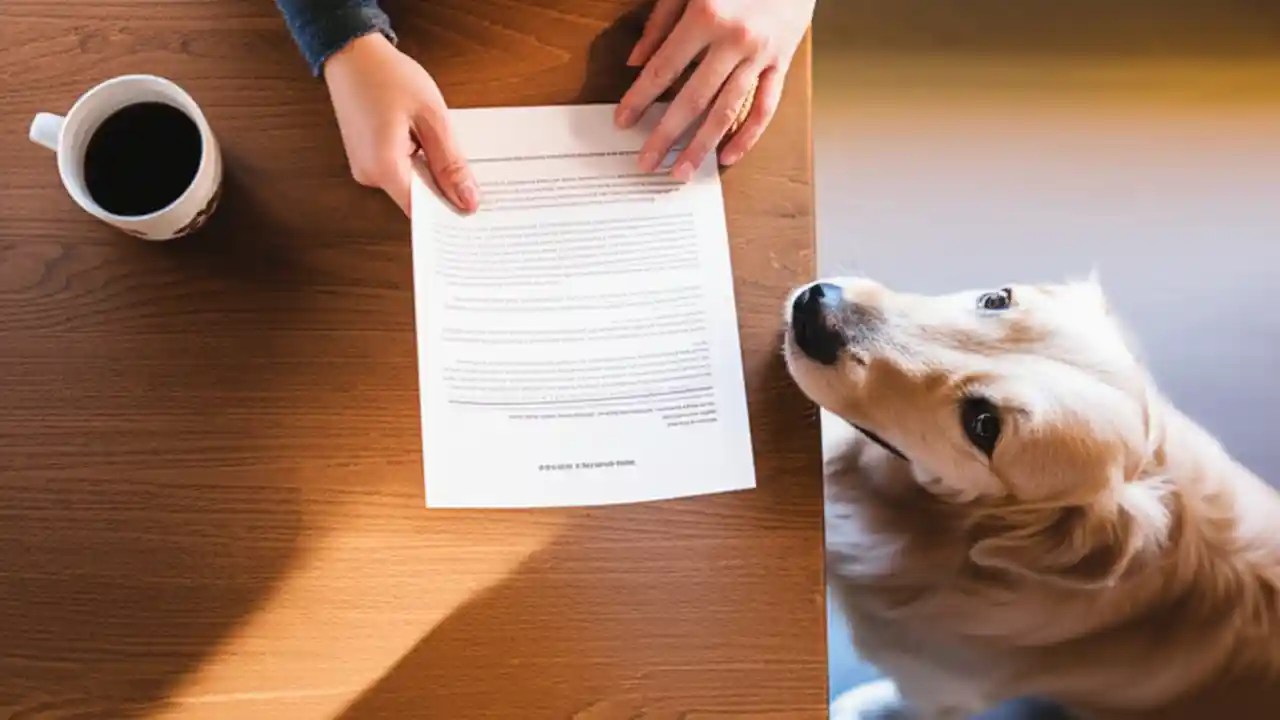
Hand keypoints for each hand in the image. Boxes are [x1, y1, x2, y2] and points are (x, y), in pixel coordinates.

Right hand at [323, 33, 478, 215]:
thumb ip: (450, 163)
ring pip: (410, 185)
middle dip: (445, 190)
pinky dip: (419, 162)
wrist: (352, 52)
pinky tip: (429, 142)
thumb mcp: (432, 118)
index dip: (450, 214)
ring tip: (446, 147)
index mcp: (384, 168)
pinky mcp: (367, 158)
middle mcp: (369, 175)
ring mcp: (365, 167)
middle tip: (473, 176)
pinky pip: (400, 170)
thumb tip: (467, 201)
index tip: (475, 210)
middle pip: (418, 200)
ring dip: (432, 172)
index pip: (424, 213)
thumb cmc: (388, 76)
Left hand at [615, 0, 814, 179]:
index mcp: (706, 15)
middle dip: (666, 135)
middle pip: (693, 99)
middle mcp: (734, 40)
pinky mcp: (783, 62)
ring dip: (702, 146)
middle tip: (646, 163)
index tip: (622, 122)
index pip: (664, 69)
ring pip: (728, 110)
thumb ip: (661, 20)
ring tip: (682, 171)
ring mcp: (761, 55)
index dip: (640, 99)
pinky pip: (766, 106)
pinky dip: (748, 135)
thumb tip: (637, 61)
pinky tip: (728, 156)